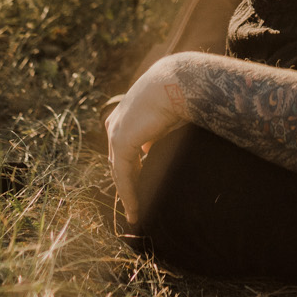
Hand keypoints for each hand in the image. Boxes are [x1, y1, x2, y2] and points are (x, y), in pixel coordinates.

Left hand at [104, 56, 190, 224]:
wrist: (177, 83)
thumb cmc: (180, 95)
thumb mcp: (167, 119)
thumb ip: (158, 136)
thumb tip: (154, 152)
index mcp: (128, 116)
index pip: (126, 148)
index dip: (133, 168)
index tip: (140, 184)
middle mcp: (117, 123)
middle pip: (119, 162)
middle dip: (127, 184)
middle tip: (135, 206)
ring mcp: (116, 132)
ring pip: (119, 171)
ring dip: (127, 193)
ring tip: (135, 213)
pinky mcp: (120, 142)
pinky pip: (123, 175)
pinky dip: (129, 194)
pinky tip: (135, 210)